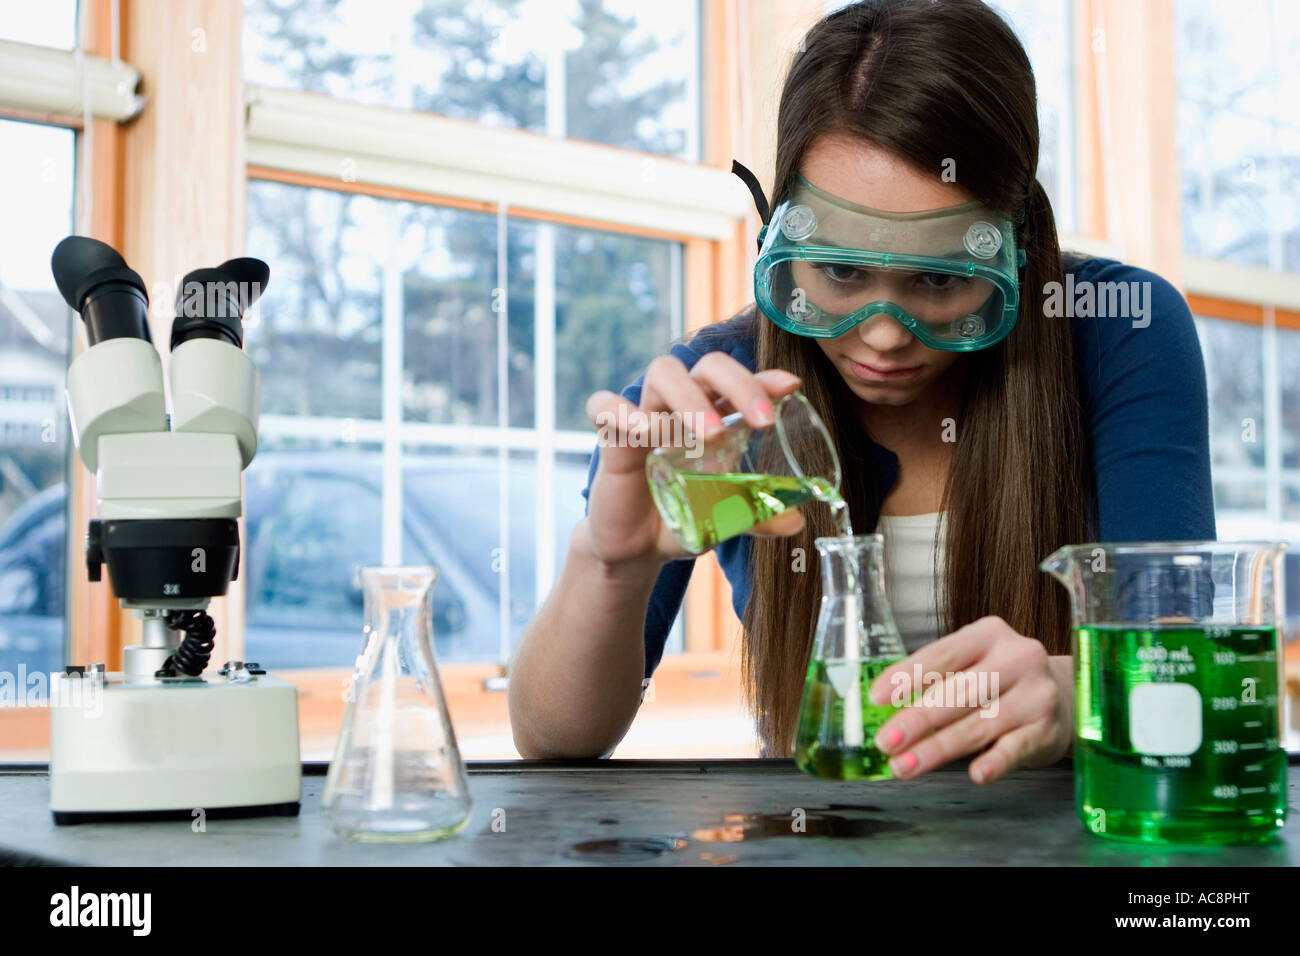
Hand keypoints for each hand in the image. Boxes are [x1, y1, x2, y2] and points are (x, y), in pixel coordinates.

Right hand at [583, 352, 805, 566]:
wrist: (637, 547)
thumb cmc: (682, 515)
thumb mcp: (724, 517)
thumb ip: (757, 515)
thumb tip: (795, 521)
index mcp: (715, 416)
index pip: (740, 382)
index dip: (763, 377)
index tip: (790, 386)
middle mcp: (683, 407)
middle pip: (708, 367)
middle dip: (739, 383)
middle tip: (762, 420)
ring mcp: (647, 416)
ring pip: (664, 373)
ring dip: (691, 397)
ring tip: (711, 434)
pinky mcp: (612, 438)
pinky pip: (606, 407)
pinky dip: (626, 413)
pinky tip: (648, 433)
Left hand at [866, 615, 1072, 783]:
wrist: (1065, 696)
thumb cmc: (1002, 680)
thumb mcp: (973, 664)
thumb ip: (936, 679)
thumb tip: (884, 709)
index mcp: (989, 634)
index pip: (941, 655)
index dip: (905, 676)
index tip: (876, 697)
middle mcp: (1016, 659)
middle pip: (957, 692)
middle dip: (916, 720)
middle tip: (885, 742)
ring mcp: (1036, 695)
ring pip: (979, 725)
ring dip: (937, 749)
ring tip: (905, 766)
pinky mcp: (1047, 731)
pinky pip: (1015, 749)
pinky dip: (994, 762)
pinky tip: (975, 774)